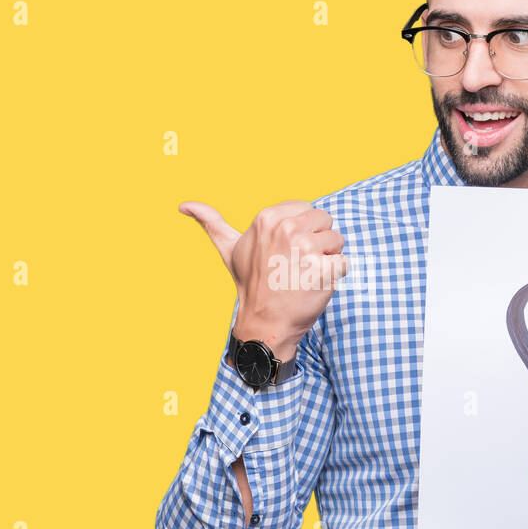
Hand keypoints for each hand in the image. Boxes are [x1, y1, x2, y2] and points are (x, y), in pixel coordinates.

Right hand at [178, 199, 346, 360]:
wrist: (264, 323)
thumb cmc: (250, 285)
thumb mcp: (228, 250)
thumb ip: (211, 222)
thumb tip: (183, 205)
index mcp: (268, 218)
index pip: (307, 210)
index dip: (302, 231)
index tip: (285, 253)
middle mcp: (287, 229)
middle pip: (325, 222)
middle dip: (317, 243)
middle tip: (295, 266)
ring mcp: (306, 249)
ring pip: (337, 241)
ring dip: (327, 260)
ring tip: (304, 276)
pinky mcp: (324, 269)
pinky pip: (344, 263)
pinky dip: (335, 277)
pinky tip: (314, 288)